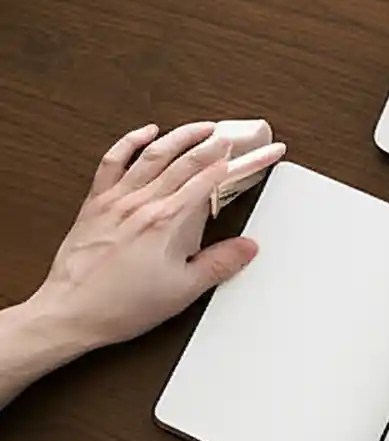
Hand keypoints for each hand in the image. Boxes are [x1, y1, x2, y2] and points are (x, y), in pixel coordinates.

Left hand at [25, 122, 259, 349]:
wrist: (70, 312)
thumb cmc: (121, 305)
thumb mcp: (183, 290)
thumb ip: (219, 264)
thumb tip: (247, 247)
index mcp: (168, 221)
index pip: (215, 179)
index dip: (245, 161)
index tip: (264, 152)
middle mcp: (143, 202)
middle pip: (188, 160)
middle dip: (218, 144)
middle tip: (239, 136)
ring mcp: (117, 199)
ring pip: (155, 153)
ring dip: (182, 136)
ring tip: (203, 128)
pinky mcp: (96, 202)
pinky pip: (113, 161)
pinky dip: (130, 142)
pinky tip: (145, 133)